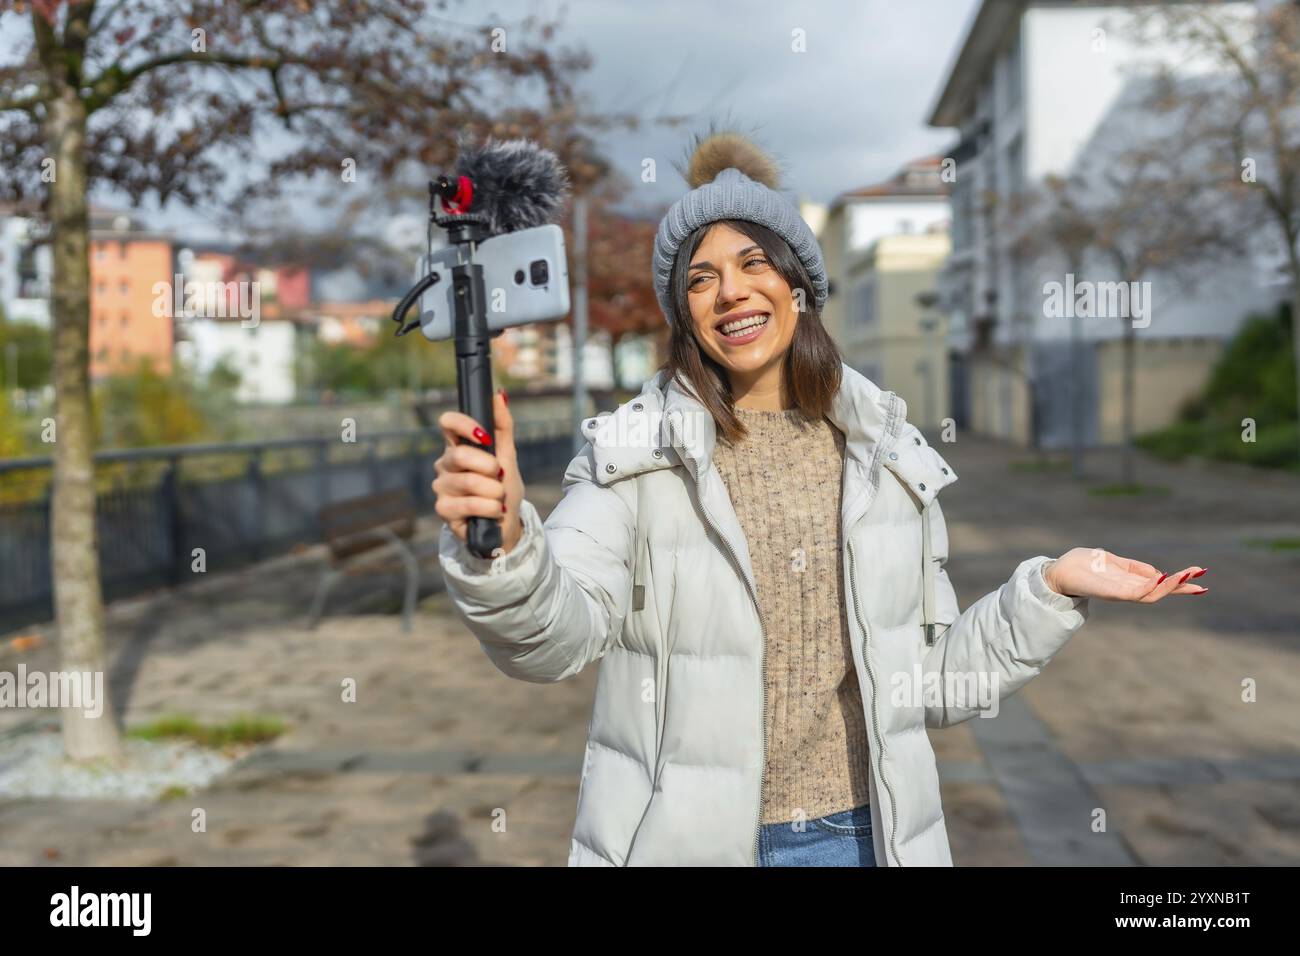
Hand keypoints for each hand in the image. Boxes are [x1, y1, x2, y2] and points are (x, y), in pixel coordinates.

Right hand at [433, 388, 524, 554]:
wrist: (506, 524)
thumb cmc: (503, 488)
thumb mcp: (508, 456)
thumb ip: (502, 426)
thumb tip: (498, 395)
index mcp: (458, 446)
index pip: (448, 422)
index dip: (465, 424)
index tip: (485, 437)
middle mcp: (445, 464)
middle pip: (461, 455)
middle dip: (490, 467)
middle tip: (500, 476)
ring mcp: (441, 487)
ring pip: (469, 481)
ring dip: (495, 492)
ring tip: (499, 498)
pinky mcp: (443, 509)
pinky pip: (469, 503)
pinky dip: (490, 508)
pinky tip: (494, 511)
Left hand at [1044, 548, 1206, 602]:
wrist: (1056, 573)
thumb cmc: (1081, 566)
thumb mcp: (1112, 561)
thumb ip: (1133, 568)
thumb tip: (1157, 573)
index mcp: (1129, 582)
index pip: (1159, 584)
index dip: (1179, 581)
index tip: (1200, 572)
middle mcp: (1127, 590)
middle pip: (1160, 592)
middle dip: (1181, 588)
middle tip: (1202, 583)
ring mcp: (1119, 593)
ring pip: (1151, 594)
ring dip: (1169, 586)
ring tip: (1186, 577)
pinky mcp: (1109, 593)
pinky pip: (1133, 592)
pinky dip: (1149, 586)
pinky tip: (1161, 578)